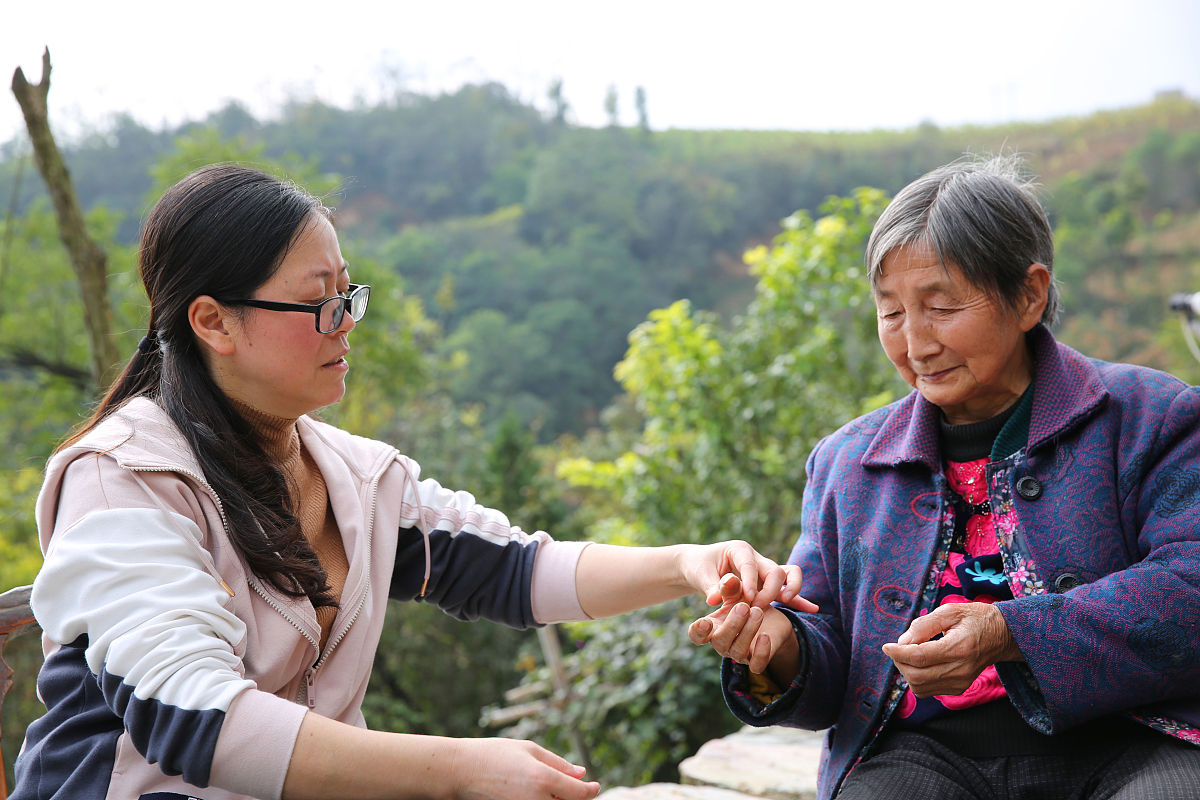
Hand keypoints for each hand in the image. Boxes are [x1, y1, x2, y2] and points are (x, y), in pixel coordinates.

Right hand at [452, 737, 599, 799]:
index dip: (591, 790)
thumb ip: (558, 763)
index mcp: (543, 779)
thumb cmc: (495, 754)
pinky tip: (544, 794)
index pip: (579, 793)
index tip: (595, 786)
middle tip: (578, 787)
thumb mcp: (530, 749)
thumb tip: (581, 773)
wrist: (462, 771)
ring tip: (559, 789)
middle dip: (577, 798)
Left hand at [681, 541, 819, 611]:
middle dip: (770, 588)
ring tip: (788, 600)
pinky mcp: (767, 584)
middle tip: (757, 607)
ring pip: (787, 574)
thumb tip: (714, 600)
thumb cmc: (699, 567)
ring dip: (790, 588)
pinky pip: (786, 590)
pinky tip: (813, 609)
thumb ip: (708, 586)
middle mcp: (756, 558)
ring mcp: (764, 570)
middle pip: (773, 569)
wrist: (701, 566)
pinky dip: (798, 599)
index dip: (750, 581)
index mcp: (739, 550)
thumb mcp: (699, 574)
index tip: (748, 599)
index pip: (749, 564)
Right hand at [689, 574, 801, 684]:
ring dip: (748, 631)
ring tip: (758, 612)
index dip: (698, 631)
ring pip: (738, 650)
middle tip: (743, 606)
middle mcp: (722, 643)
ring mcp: (738, 653)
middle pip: (720, 641)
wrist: (771, 619)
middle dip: (732, 624)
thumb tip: (730, 579)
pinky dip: (761, 652)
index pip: (697, 635)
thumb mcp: (738, 594)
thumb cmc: (746, 603)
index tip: (705, 622)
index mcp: (712, 628)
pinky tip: (766, 636)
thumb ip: (731, 588)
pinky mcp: (756, 660)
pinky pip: (757, 665)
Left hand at [881, 602, 1022, 696]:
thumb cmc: (975, 618)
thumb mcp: (949, 611)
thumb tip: (902, 642)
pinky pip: (928, 691)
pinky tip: (920, 664)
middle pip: (916, 676)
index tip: (886, 646)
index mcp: (959, 648)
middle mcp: (961, 670)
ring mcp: (961, 682)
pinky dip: (917, 679)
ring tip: (909, 655)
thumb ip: (923, 625)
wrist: (1002, 635)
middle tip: (898, 649)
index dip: (897, 653)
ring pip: (919, 687)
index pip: (919, 657)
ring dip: (906, 672)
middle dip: (900, 663)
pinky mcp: (959, 688)